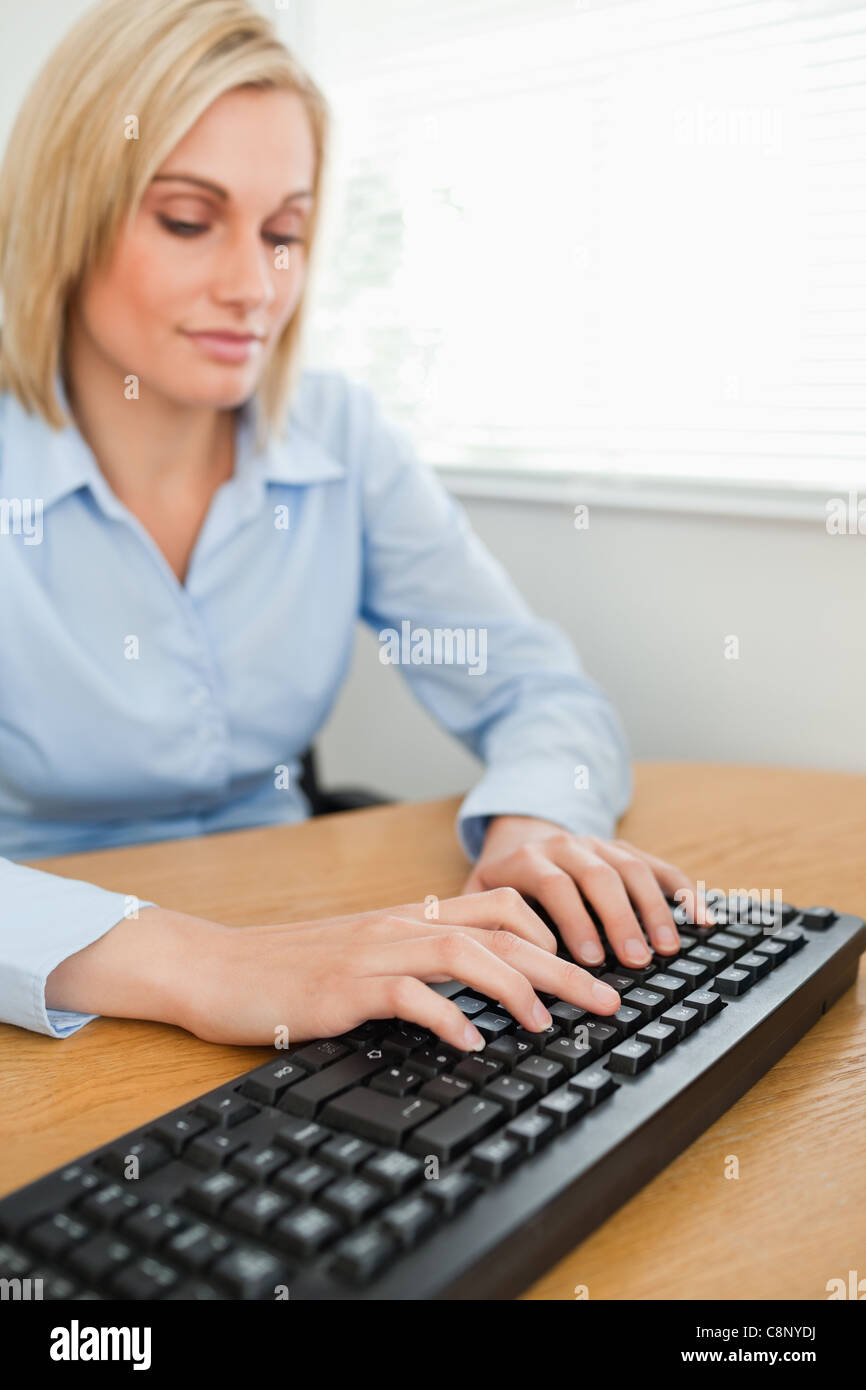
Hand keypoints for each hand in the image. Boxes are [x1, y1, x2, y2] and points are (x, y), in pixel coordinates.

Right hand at [179, 888, 621, 1048]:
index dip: (556, 934)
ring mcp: (373, 952)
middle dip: (564, 965)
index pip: (502, 907)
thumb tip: (480, 999)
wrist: (218, 968)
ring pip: (465, 951)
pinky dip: (447, 1015)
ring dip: (518, 987)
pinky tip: (473, 1042)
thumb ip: (420, 967)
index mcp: (411, 918)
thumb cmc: (292, 971)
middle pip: (501, 933)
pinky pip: (408, 994)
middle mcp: (401, 925)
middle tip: (609, 1000)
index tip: (593, 969)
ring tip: (553, 1023)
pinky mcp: (343, 987)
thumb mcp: (367, 959)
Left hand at [463, 816, 699, 968]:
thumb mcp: (475, 895)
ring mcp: (598, 844)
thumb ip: (480, 921)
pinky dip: (684, 891)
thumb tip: (487, 967)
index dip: (574, 919)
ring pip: (632, 869)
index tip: (588, 959)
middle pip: (599, 876)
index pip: (554, 884)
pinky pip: (657, 865)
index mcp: (527, 858)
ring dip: (654, 909)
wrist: (518, 832)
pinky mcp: (623, 849)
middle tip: (636, 961)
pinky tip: (703, 918)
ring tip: (667, 949)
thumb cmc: (498, 882)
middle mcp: (566, 846)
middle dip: (620, 920)